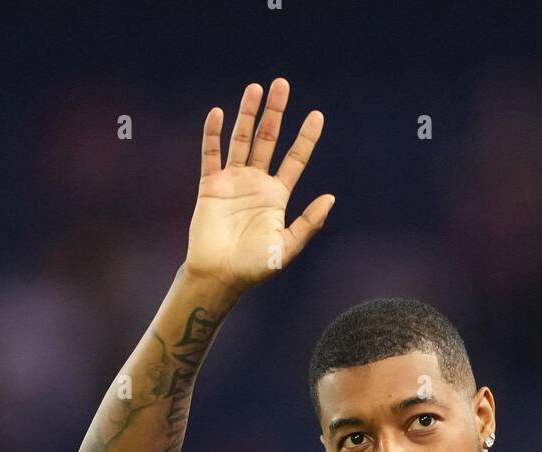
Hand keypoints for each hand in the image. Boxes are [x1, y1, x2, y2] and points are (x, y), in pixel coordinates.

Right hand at [185, 77, 334, 292]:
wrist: (220, 275)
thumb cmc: (254, 267)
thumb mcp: (287, 246)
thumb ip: (308, 223)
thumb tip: (330, 198)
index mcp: (277, 196)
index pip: (295, 159)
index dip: (306, 138)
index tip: (317, 115)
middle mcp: (256, 183)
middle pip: (268, 139)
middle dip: (275, 113)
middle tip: (282, 85)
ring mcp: (233, 181)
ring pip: (241, 139)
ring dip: (248, 114)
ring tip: (255, 88)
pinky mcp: (210, 185)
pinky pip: (211, 154)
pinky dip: (213, 134)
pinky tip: (218, 113)